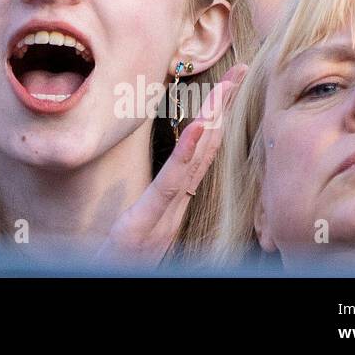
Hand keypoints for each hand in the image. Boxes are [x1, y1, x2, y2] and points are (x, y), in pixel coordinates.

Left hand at [95, 64, 247, 265]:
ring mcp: (164, 211)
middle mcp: (175, 202)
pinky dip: (187, 154)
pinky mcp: (147, 221)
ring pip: (195, 160)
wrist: (112, 283)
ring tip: (225, 88)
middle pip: (205, 147)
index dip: (219, 117)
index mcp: (174, 199)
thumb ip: (159, 203)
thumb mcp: (141, 225)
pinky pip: (171, 183)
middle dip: (224, 107)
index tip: (231, 85)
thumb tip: (174, 180)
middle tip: (242, 71)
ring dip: (211, 121)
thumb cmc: (125, 262)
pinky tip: (198, 127)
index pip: (200, 151)